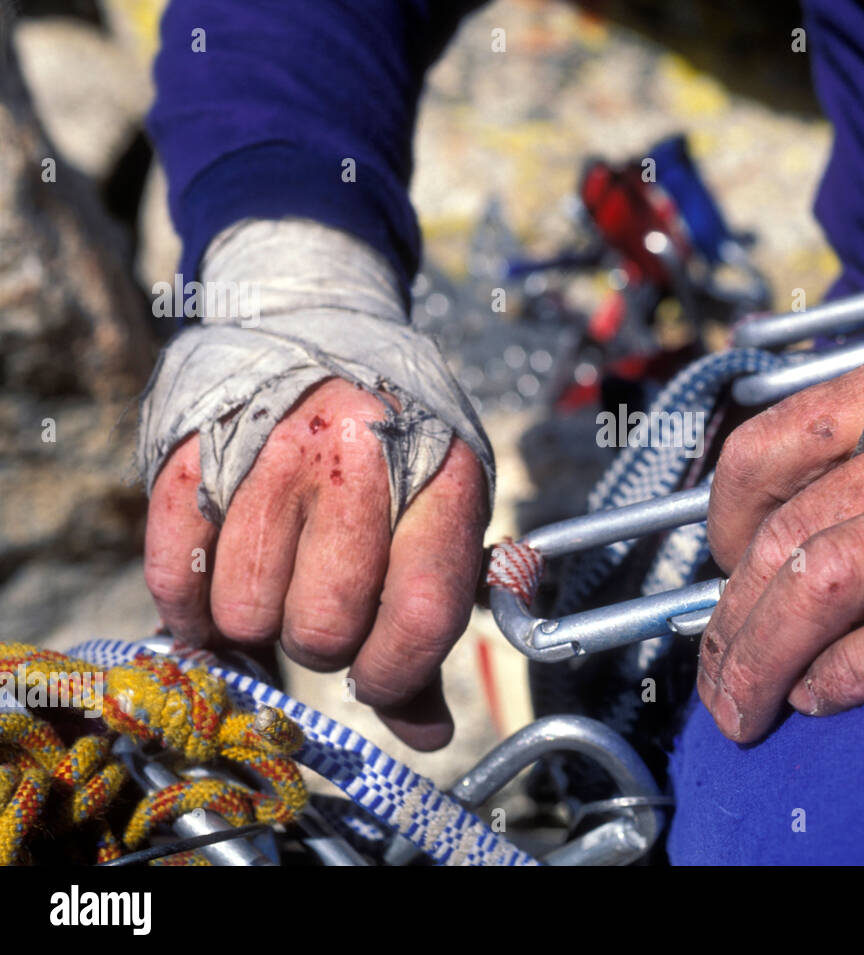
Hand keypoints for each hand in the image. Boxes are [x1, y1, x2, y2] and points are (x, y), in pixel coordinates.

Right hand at [143, 377, 488, 749]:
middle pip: (326, 623)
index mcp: (445, 474)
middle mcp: (360, 454)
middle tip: (323, 613)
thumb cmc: (394, 452)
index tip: (377, 681)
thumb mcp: (439, 519)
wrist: (319, 332)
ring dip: (257, 622)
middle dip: (323, 643)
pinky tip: (219, 584)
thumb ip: (428, 627)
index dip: (396, 672)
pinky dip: (191, 605)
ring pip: (247, 611)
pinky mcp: (194, 449)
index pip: (425, 609)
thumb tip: (427, 735)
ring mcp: (272, 447)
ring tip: (278, 584)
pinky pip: (175, 573)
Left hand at [697, 349, 863, 742]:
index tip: (720, 568)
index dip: (722, 519)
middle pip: (792, 537)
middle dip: (732, 624)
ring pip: (830, 584)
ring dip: (767, 659)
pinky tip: (822, 698)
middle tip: (717, 679)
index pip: (770, 445)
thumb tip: (772, 533)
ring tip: (746, 707)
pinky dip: (847, 674)